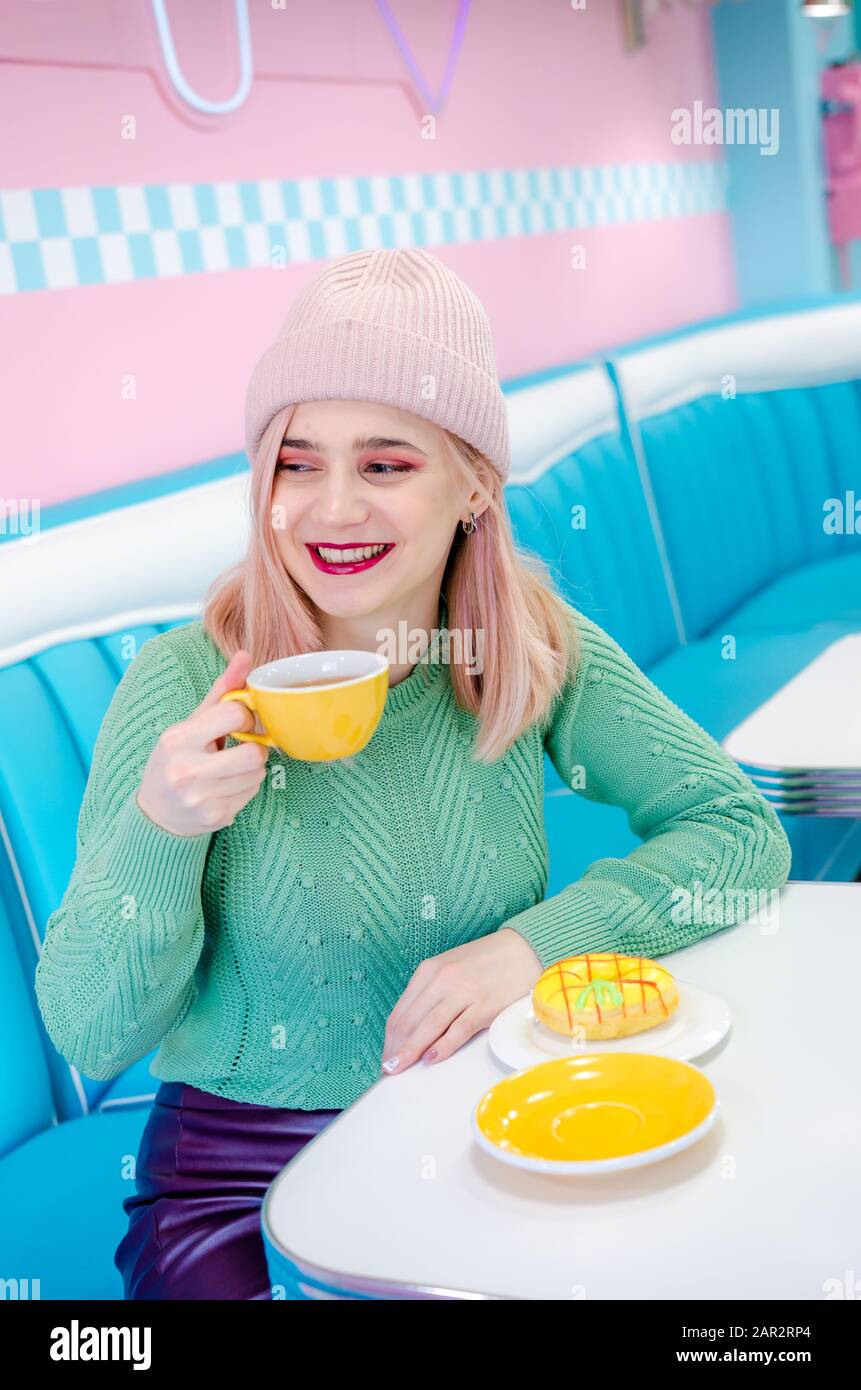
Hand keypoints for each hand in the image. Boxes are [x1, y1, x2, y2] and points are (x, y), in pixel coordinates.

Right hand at [136, 650, 270, 836]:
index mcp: (178, 739)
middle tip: (240, 748)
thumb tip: (246, 655)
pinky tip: (226, 786)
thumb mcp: (191, 723)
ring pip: (258, 773)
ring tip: (229, 768)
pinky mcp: (215, 817)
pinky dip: (246, 787)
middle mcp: (186, 770)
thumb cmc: (177, 759)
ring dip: (251, 769)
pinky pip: (253, 793)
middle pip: (254, 753)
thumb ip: (221, 691)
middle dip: (254, 748)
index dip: (245, 717)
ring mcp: (201, 798)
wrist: (157, 813)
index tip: (237, 723)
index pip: (235, 714)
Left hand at [379, 927, 543, 1075]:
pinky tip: (431, 1059)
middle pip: (410, 1021)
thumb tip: (411, 1031)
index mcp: (428, 971)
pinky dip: (443, 1046)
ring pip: (429, 1027)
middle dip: (396, 1049)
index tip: (386, 1057)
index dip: (389, 1039)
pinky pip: (458, 1030)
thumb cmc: (483, 962)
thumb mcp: (448, 969)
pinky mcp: (484, 1005)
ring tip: (399, 1069)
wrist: (522, 949)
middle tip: (389, 1070)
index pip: (400, 1012)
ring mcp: (463, 992)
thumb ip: (429, 995)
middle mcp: (442, 980)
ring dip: (411, 1051)